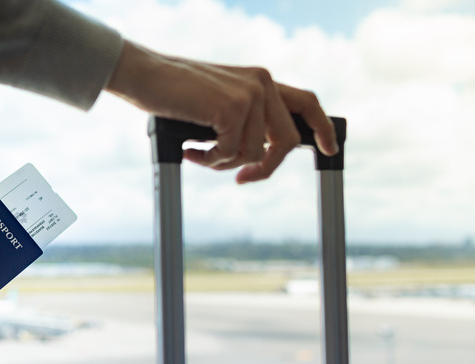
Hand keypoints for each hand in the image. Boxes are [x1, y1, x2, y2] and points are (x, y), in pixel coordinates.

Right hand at [106, 41, 337, 182]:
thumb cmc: (172, 91)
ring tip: (200, 152)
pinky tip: (191, 149)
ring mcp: (249, 95)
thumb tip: (258, 153)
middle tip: (243, 178)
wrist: (145, 74)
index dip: (322, 127)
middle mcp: (261, 84)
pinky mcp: (231, 109)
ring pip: (254, 153)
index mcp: (260, 80)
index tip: (330, 149)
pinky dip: (209, 160)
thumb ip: (242, 117)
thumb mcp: (216, 100)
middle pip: (286, 141)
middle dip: (266, 167)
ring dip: (225, 162)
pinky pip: (230, 154)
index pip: (306, 102)